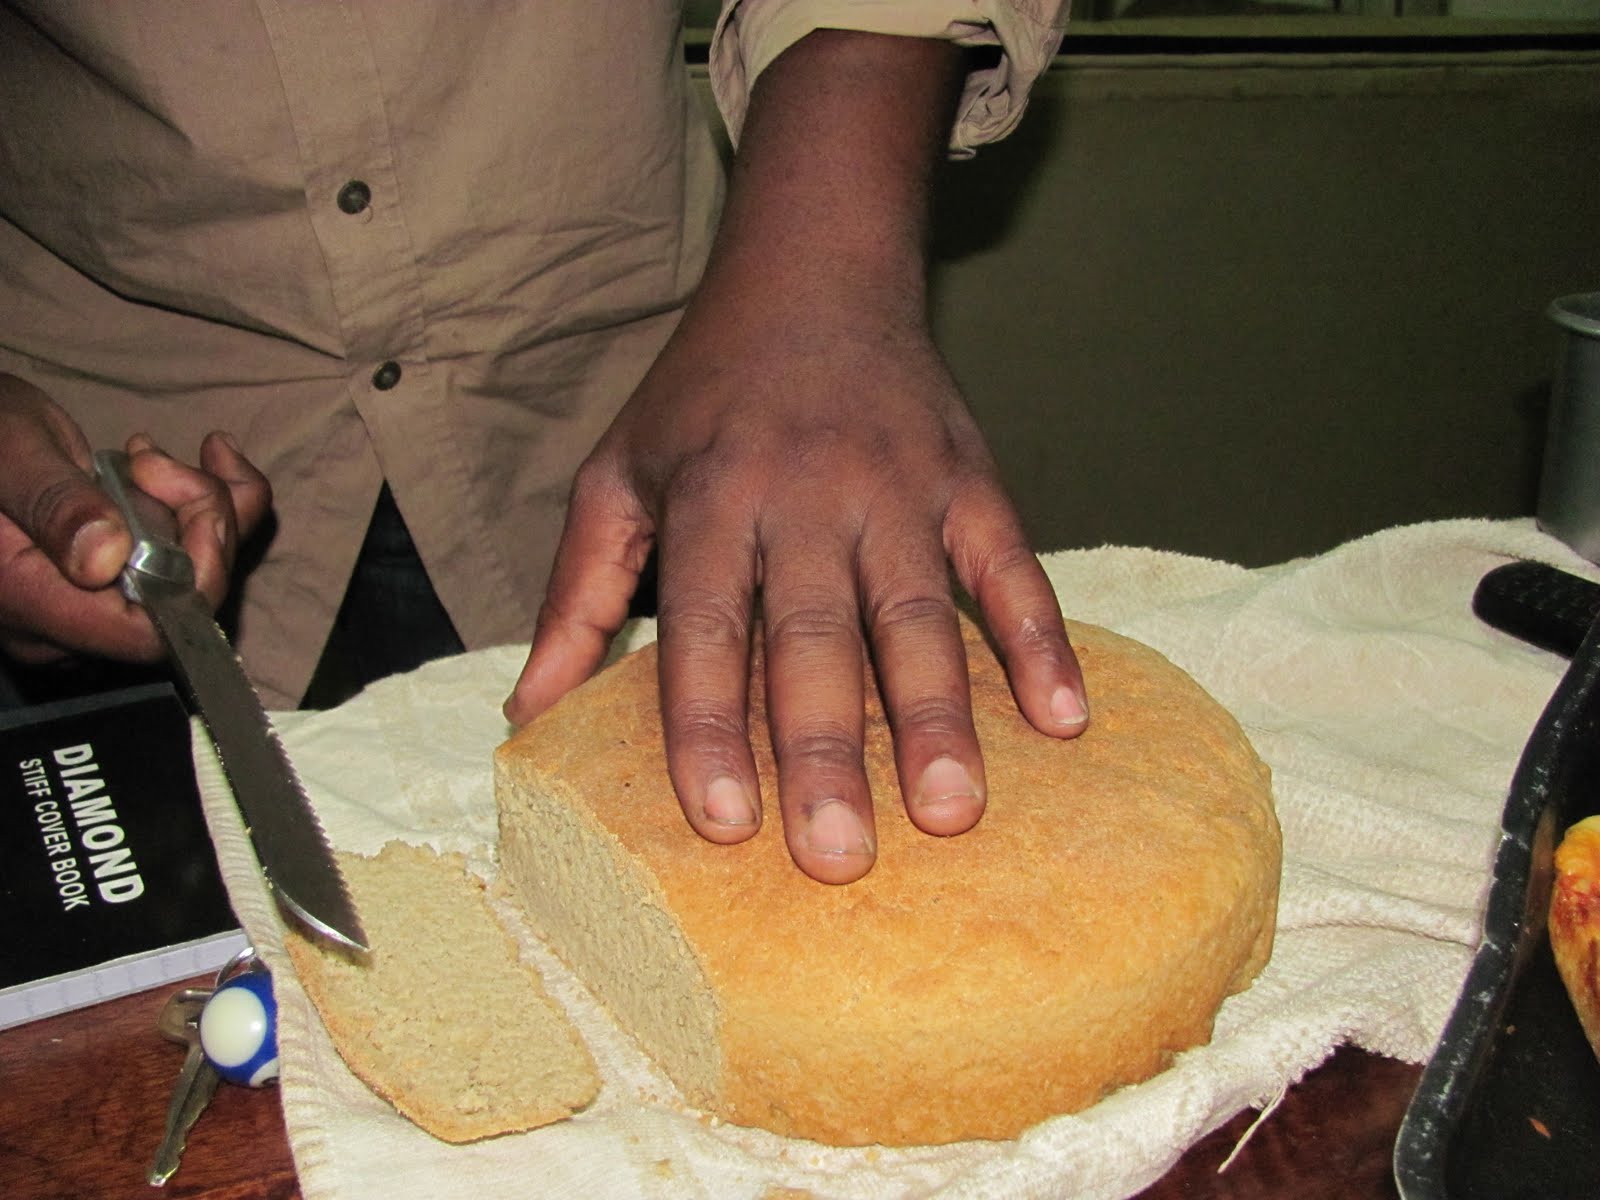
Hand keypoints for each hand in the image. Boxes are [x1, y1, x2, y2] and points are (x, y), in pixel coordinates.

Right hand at [0, 373, 270, 665]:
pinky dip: (213, 506)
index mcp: (30, 603)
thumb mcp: (10, 454)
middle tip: (152, 460)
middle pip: (183, 605)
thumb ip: (54, 505)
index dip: (192, 577)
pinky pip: (195, 562)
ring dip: (205, 506)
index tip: (192, 506)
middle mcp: (70, 623)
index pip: (145, 634)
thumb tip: (103, 561)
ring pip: (198, 579)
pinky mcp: (121, 583)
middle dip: (200, 523)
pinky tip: (210, 455)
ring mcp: (98, 606)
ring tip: (150, 452)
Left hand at [504, 31, 1087, 883]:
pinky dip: (1042, 640)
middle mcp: (809, 494)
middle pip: (818, 637)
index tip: (722, 823)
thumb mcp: (616, 472)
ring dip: (938, 715)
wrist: (815, 272)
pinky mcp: (970, 480)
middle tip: (839, 857)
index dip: (710, 725)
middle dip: (828, 750)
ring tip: (951, 813)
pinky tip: (1063, 719)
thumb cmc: (703, 395)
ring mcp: (901, 488)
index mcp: (713, 497)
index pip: (709, 627)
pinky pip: (1012, 567)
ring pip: (920, 614)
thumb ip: (579, 592)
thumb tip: (529, 715)